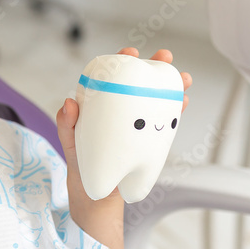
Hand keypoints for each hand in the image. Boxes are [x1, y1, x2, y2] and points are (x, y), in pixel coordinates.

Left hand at [55, 48, 191, 248]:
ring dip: (170, 86)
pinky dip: (174, 110)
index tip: (129, 54)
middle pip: (136, 83)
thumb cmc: (81, 165)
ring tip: (183, 78)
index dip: (120, 62)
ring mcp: (134, 123)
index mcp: (99, 106)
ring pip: (153, 99)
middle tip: (165, 58)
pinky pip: (162, 120)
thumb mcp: (70, 144)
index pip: (110, 77)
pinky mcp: (146, 138)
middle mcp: (118, 110)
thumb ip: (66, 125)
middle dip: (153, 67)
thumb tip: (69, 103)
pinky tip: (183, 102)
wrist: (97, 195)